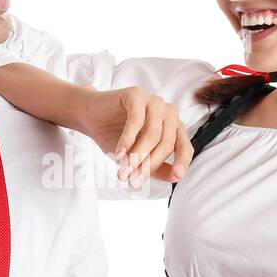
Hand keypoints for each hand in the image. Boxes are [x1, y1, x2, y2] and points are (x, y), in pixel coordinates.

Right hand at [78, 87, 192, 188]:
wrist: (92, 118)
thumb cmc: (118, 138)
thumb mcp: (139, 158)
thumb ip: (158, 168)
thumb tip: (176, 178)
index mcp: (174, 127)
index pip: (184, 146)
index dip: (182, 161)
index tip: (178, 176)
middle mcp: (168, 113)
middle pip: (166, 142)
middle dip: (149, 165)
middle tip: (133, 182)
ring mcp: (153, 102)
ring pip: (152, 133)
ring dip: (137, 156)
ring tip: (123, 171)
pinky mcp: (136, 94)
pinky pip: (136, 120)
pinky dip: (127, 140)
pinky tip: (118, 154)